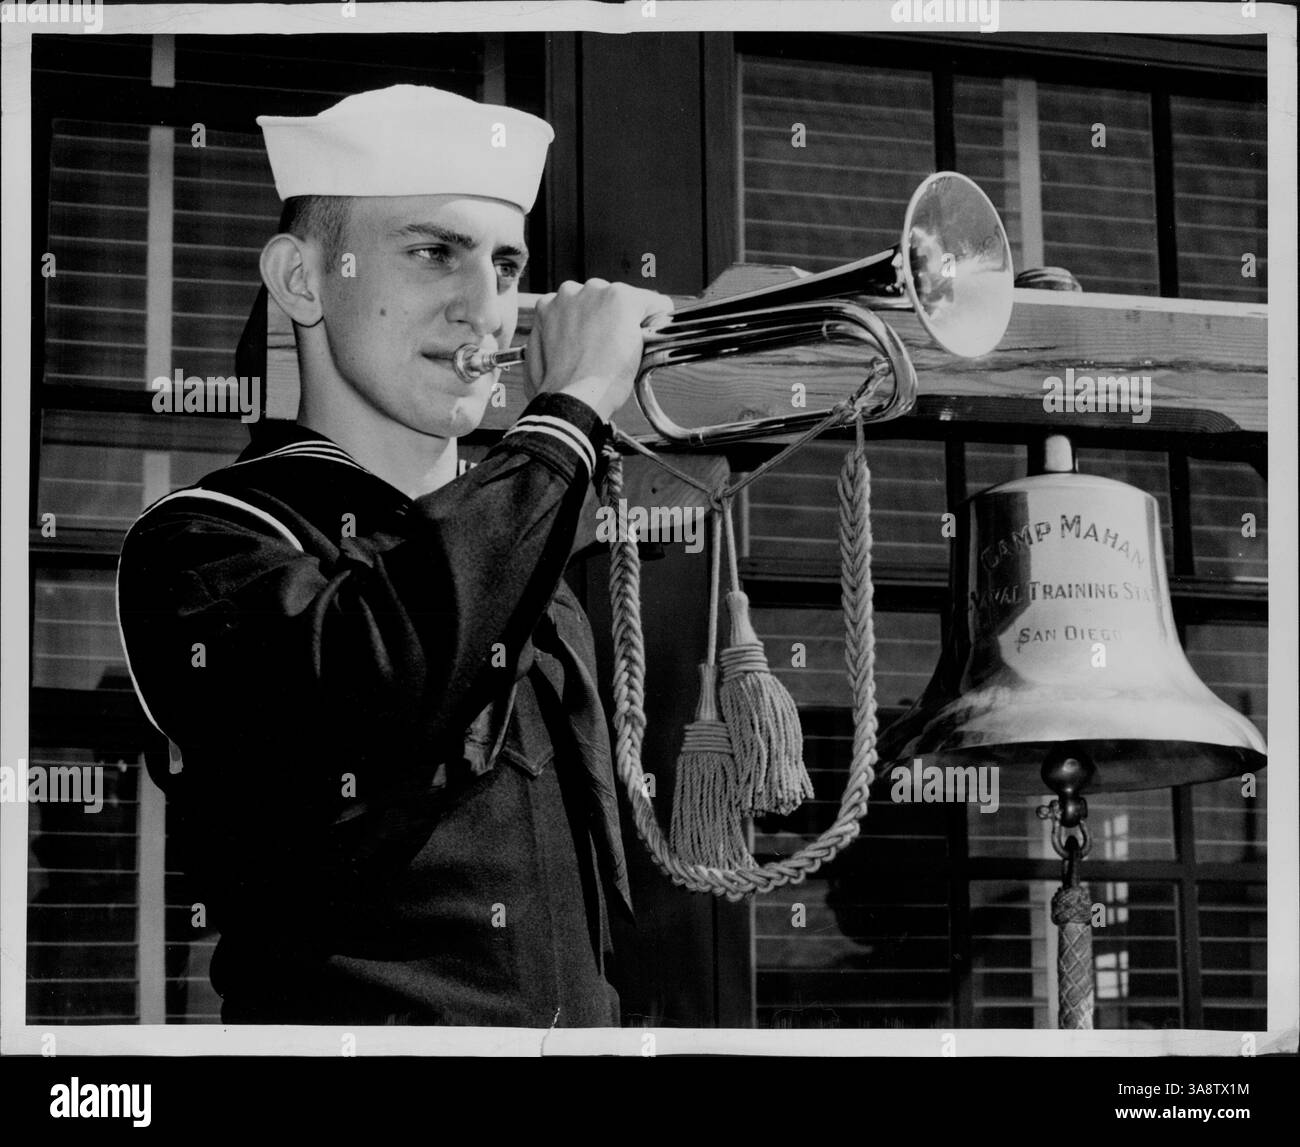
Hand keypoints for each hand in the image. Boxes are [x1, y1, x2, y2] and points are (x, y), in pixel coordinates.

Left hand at [524, 279, 673, 420]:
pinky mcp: (544, 310)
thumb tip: (640, 324)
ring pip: (585, 300)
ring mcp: (565, 298)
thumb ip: (642, 328)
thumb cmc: (606, 382)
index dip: (651, 319)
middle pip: (612, 297)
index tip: (646, 331)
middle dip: (614, 316)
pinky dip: (565, 321)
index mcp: (621, 296)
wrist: (571, 400)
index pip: (648, 301)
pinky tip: (570, 344)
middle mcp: (592, 289)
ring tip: (589, 347)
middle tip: (613, 344)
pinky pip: (561, 309)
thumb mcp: (640, 353)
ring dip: (588, 316)